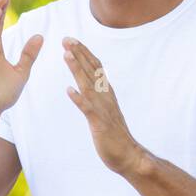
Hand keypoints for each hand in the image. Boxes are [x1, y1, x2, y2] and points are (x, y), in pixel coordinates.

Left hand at [62, 38, 145, 176]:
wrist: (129, 156)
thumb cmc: (115, 136)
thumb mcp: (105, 112)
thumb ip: (96, 98)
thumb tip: (80, 87)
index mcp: (107, 94)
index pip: (95, 68)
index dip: (84, 53)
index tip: (72, 40)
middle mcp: (105, 98)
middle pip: (92, 71)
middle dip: (79, 54)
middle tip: (66, 39)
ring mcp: (103, 110)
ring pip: (89, 85)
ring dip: (77, 69)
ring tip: (66, 55)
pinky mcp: (100, 124)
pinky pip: (88, 110)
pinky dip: (79, 100)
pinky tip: (69, 91)